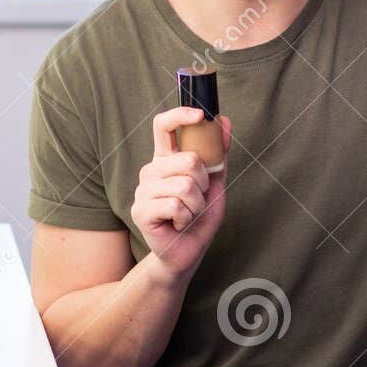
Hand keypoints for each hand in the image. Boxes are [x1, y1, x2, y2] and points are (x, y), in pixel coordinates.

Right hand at [132, 107, 232, 279]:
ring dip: (197, 205)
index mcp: (165, 159)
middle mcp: (150, 170)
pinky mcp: (140, 210)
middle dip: (204, 184)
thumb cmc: (199, 216)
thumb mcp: (214, 183)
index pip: (163, 126)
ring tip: (188, 214)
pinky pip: (176, 206)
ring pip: (185, 185)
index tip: (201, 115)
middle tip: (196, 200)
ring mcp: (142, 190)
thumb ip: (218, 154)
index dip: (180, 115)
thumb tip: (225, 121)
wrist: (187, 251)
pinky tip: (178, 224)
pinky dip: (186, 218)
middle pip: (189, 160)